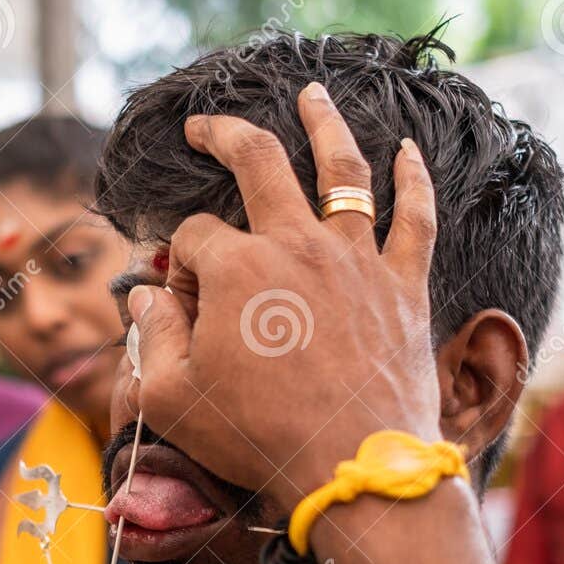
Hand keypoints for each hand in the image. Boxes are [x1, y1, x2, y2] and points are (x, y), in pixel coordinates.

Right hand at [127, 82, 441, 504]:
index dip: (178, 265)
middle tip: (204, 126)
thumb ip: (152, 339)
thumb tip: (149, 297)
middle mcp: (296, 244)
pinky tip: (407, 150)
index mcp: (236, 268)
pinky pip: (414, 216)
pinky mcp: (402, 285)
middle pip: (256, 163)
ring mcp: (356, 260)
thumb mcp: (173, 399)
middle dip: (223, 135)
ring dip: (323, 124)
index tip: (181, 302)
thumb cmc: (257, 438)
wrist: (353, 470)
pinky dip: (413, 178)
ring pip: (342, 169)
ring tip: (313, 94)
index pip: (193, 239)